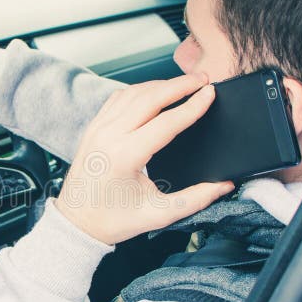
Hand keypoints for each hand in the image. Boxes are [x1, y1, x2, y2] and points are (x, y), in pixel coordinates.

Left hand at [55, 74, 234, 244]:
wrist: (76, 222)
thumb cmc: (113, 220)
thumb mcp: (158, 214)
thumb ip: (195, 199)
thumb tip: (224, 186)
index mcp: (125, 157)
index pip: (166, 122)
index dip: (192, 106)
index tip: (210, 94)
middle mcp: (109, 137)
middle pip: (149, 98)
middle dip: (179, 85)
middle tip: (203, 78)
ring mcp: (98, 129)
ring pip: (133, 94)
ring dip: (160, 84)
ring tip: (184, 83)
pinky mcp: (93, 128)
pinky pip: (118, 99)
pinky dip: (140, 90)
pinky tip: (155, 90)